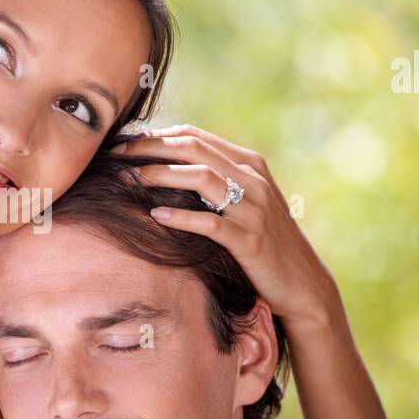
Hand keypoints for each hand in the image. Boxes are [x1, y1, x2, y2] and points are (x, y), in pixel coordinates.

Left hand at [112, 124, 340, 330]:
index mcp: (249, 164)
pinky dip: (180, 218)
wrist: (302, 283)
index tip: (125, 144)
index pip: (196, 136)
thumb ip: (217, 179)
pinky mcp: (249, 240)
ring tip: (130, 180)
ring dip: (160, 175)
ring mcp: (252, 209)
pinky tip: (155, 217)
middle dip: (150, 148)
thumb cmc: (265, 241)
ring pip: (201, 178)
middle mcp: (252, 180)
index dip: (157, 136)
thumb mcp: (246, 201)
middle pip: (194, 149)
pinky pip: (210, 223)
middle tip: (116, 156)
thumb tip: (168, 166)